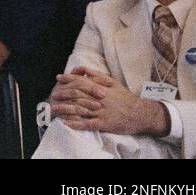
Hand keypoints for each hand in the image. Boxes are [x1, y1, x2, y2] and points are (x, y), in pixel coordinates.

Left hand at [52, 67, 170, 135]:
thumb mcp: (113, 82)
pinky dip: (76, 124)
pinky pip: (88, 124)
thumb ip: (97, 75)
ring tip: (55, 109)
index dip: (68, 79)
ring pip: (80, 109)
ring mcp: (101, 112)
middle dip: (63, 94)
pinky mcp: (104, 124)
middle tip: (54, 94)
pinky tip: (67, 123)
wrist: (141, 114)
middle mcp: (100, 99)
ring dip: (65, 109)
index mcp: (101, 88)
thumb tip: (82, 70)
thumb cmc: (126, 98)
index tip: (58, 78)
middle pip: (78, 95)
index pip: (81, 81)